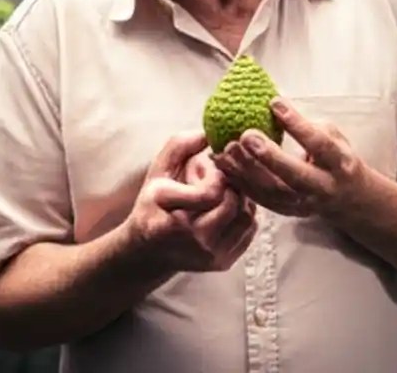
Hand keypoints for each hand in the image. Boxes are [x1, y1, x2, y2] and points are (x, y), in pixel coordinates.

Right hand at [124, 131, 256, 273]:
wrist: (148, 253)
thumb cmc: (153, 205)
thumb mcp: (157, 171)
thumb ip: (179, 146)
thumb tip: (208, 133)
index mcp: (170, 214)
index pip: (210, 192)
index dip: (218, 174)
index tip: (213, 164)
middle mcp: (191, 239)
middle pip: (231, 203)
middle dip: (232, 183)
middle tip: (224, 174)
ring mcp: (208, 254)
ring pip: (245, 216)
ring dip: (241, 197)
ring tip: (226, 189)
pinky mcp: (222, 263)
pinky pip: (249, 230)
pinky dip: (244, 213)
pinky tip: (229, 206)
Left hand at [214, 98, 364, 217]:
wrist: (347, 199)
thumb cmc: (336, 157)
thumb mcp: (333, 137)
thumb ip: (307, 124)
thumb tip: (273, 103)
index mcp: (339, 164)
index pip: (319, 144)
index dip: (297, 124)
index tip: (274, 103)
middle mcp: (322, 187)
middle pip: (295, 175)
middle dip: (269, 156)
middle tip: (246, 135)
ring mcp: (303, 203)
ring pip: (272, 191)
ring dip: (246, 169)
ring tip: (228, 147)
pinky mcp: (285, 211)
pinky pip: (259, 198)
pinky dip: (239, 180)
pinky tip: (223, 163)